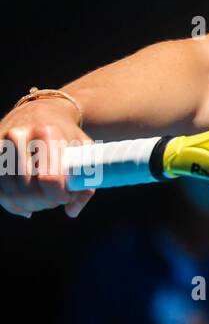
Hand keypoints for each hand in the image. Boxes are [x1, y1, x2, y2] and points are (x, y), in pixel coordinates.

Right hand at [0, 98, 95, 218]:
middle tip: (54, 202)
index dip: (59, 196)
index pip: (50, 178)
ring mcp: (0, 144)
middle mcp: (20, 136)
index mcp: (48, 132)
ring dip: (27, 205)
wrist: (40, 112)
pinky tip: (23, 206)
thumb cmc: (66, 135)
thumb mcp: (84, 150)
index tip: (66, 197)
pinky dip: (10, 203)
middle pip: (28, 189)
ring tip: (41, 203)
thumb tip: (72, 211)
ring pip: (10, 192)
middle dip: (44, 203)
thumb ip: (86, 180)